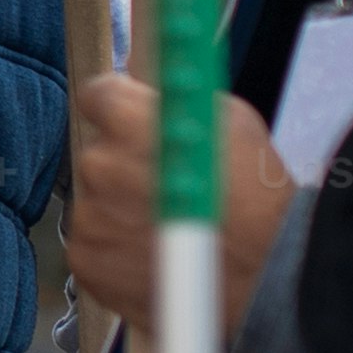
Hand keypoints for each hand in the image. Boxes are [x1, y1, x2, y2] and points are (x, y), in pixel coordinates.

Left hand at [61, 80, 292, 343]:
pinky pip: (92, 245)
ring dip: (120, 210)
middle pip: (99, 154)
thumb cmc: (257, 195)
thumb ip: (175, 99)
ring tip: (166, 228)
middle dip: (125, 165)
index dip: (119, 108)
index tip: (133, 122)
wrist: (266, 274)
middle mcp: (99, 164)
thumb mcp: (227, 121)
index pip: (96, 95)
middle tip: (167, 186)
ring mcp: (88, 216)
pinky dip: (114, 250)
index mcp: (128, 120)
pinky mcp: (86, 261)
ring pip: (96, 202)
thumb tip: (142, 78)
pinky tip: (152, 255)